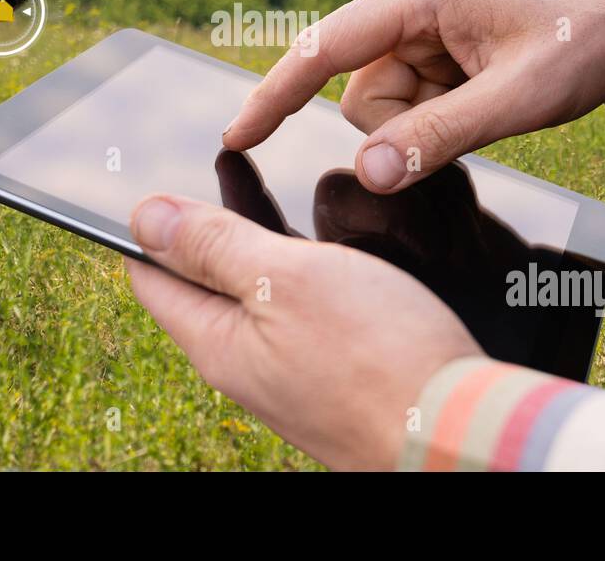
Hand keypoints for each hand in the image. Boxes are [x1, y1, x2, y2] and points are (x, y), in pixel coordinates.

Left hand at [126, 194, 482, 469]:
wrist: (461, 431)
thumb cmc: (378, 356)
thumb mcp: (284, 278)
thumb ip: (213, 246)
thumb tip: (143, 216)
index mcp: (217, 344)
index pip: (151, 277)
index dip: (150, 224)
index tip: (161, 181)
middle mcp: (245, 366)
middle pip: (202, 285)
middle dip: (204, 229)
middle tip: (215, 173)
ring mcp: (289, 373)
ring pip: (254, 296)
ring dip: (253, 244)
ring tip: (264, 193)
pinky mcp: (332, 376)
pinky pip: (297, 314)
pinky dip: (295, 272)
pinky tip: (321, 252)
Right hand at [223, 0, 604, 192]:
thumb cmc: (582, 38)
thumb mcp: (517, 97)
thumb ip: (439, 137)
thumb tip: (366, 173)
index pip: (320, 50)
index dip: (274, 96)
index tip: (236, 137)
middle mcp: (408, 8)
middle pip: (357, 95)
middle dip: (400, 127)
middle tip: (474, 116)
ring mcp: (423, 32)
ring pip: (383, 107)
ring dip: (426, 125)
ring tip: (492, 102)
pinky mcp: (439, 52)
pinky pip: (413, 105)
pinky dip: (442, 119)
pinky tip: (490, 100)